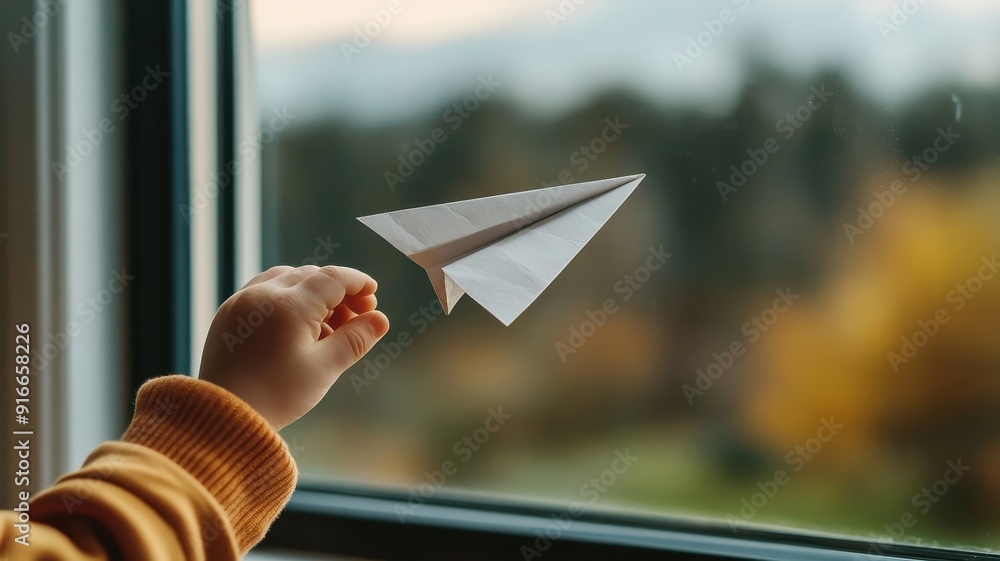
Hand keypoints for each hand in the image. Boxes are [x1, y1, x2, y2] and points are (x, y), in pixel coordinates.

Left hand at [198, 265, 389, 428]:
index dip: (358, 283)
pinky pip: (264, 290)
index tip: (373, 294)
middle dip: (338, 291)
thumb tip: (381, 320)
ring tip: (327, 325)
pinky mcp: (229, 313)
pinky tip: (299, 326)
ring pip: (287, 279)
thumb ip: (355, 339)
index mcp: (289, 305)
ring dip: (313, 293)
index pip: (333, 278)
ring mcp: (241, 301)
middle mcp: (262, 294)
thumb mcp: (325, 368)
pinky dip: (288, 298)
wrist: (223, 416)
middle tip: (356, 317)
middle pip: (311, 275)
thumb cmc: (277, 396)